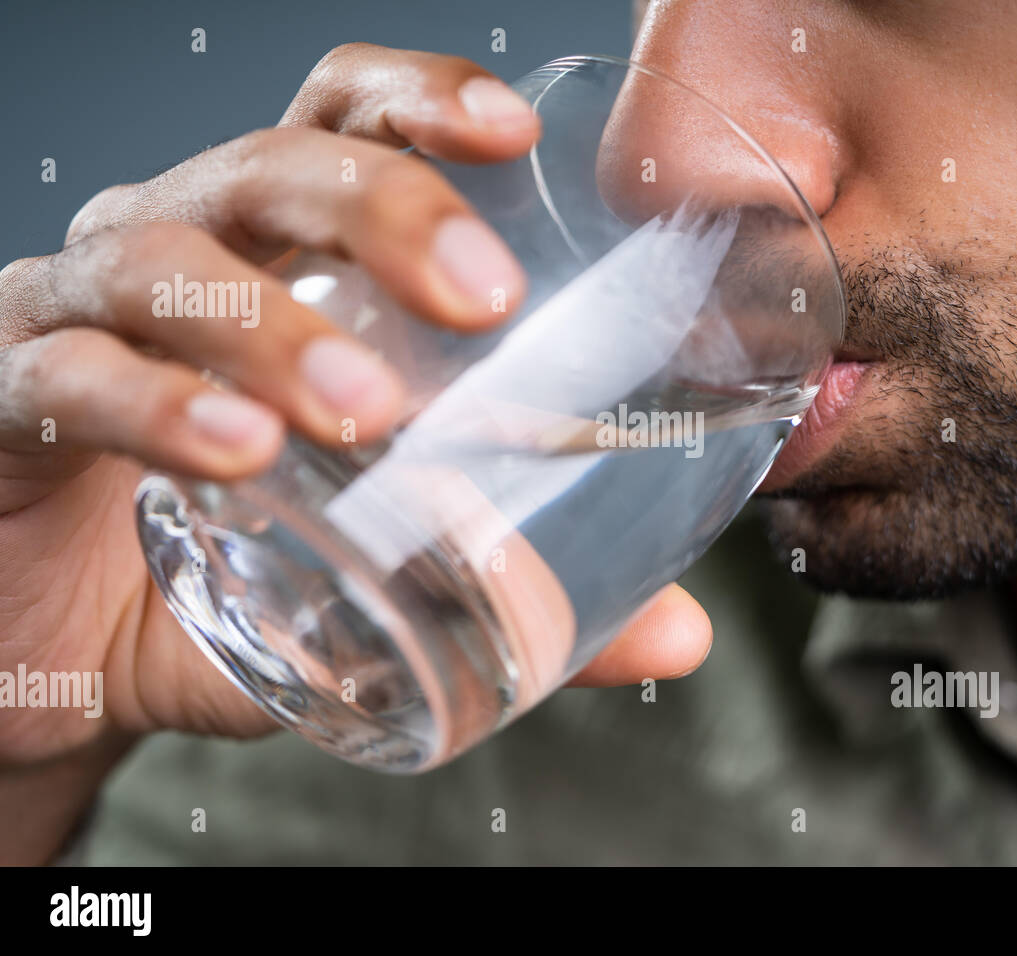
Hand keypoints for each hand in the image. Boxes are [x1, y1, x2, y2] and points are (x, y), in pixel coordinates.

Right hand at [0, 43, 710, 862]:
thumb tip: (679, 632)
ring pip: (166, 260)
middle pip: (271, 169)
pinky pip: (68, 376)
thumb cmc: (235, 574)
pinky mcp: (7, 404)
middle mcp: (176, 255)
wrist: (69, 661)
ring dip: (277, 325)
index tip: (514, 133)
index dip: (421, 101)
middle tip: (484, 298)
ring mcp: (80, 320)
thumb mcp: (386, 575)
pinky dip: (153, 406)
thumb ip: (524, 594)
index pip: (338, 124)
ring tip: (367, 410)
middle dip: (383, 209)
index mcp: (274, 258)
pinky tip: (237, 451)